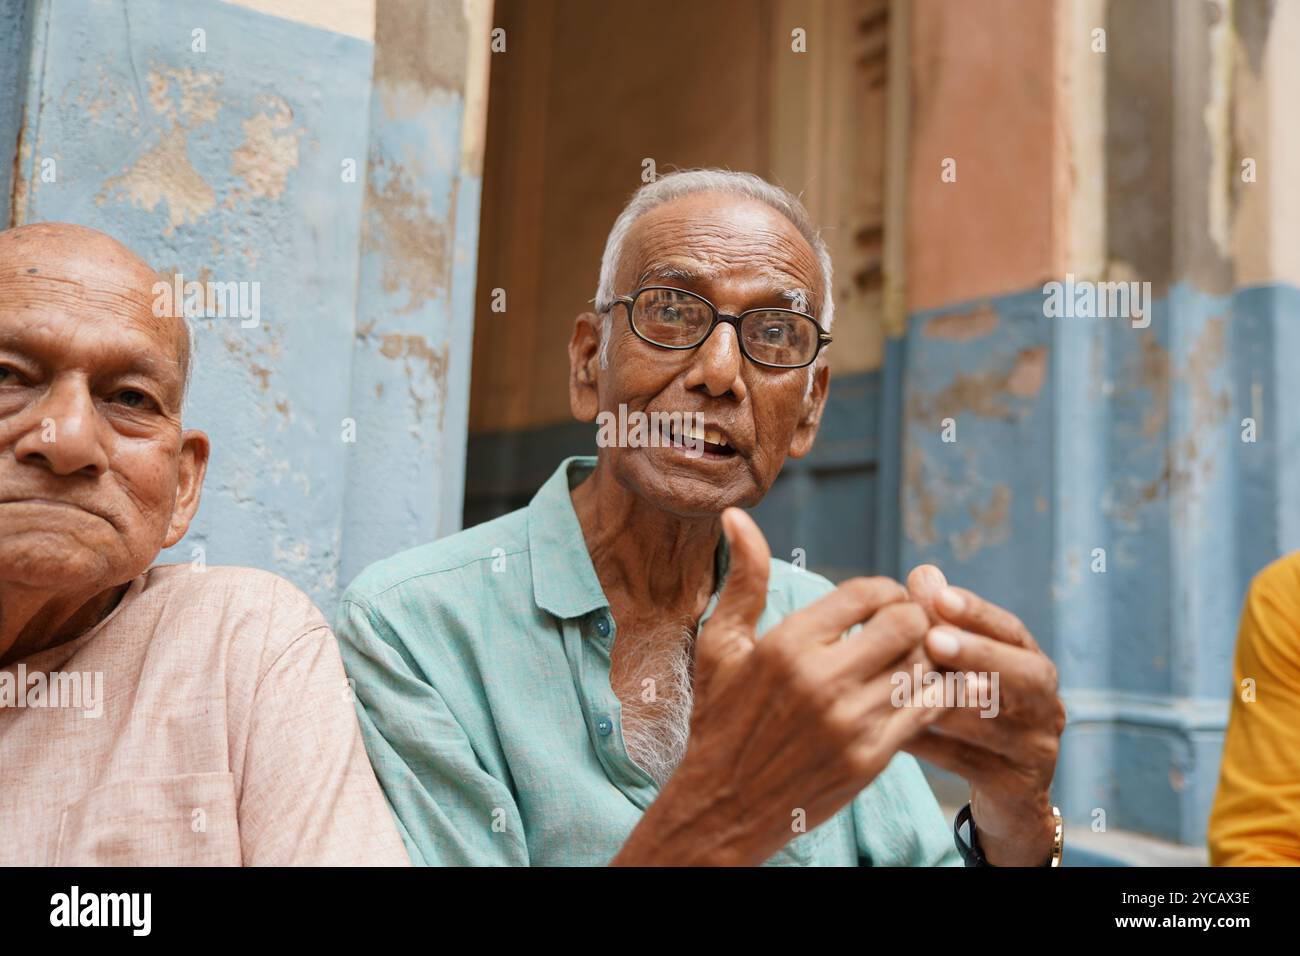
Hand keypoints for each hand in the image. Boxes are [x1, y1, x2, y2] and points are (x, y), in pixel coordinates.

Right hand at [613, 509, 945, 865]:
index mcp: (787, 643)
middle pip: (909, 623)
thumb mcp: (720, 645)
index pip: (870, 591)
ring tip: (910, 663)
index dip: (886, 592)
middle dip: (914, 620)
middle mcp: (820, 679)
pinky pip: (928, 711)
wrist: (721, 806)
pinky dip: (936, 696)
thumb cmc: (719, 718)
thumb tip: (737, 516)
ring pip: (926, 665)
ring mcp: (849, 721)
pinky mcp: (870, 759)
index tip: (881, 605)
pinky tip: (923, 694)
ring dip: (926, 659)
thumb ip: (743, 580)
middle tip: (904, 632)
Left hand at [904, 564, 1064, 865]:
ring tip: (903, 683)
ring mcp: (1037, 748)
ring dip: (946, 701)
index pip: (1012, 632)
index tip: (940, 597)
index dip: (978, 614)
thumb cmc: (972, 709)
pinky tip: (894, 729)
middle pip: (1024, 675)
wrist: (1004, 790)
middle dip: (979, 654)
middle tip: (934, 639)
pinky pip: (968, 762)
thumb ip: (944, 622)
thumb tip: (923, 573)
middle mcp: (1045, 704)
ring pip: (995, 722)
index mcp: (1032, 665)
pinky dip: (930, 743)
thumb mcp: (963, 665)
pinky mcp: (1017, 787)